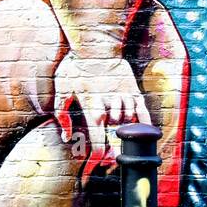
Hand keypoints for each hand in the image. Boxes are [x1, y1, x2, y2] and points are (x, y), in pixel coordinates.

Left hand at [52, 52, 150, 181]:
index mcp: (92, 108)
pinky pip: (143, 111)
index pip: (99, 138)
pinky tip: (144, 133)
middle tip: (112, 158)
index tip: (99, 161)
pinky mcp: (134, 90)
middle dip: (114, 148)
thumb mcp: (62, 89)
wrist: (96, 45)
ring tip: (117, 135)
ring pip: (129, 123)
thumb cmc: (74, 67)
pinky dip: (145, 124)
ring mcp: (125, 98)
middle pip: (116, 134)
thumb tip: (67, 136)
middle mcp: (110, 105)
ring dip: (124, 132)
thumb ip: (63, 114)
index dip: (100, 153)